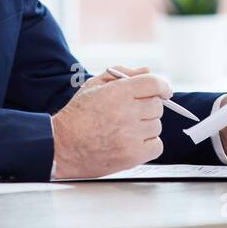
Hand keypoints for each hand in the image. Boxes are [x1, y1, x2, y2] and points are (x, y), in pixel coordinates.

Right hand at [51, 66, 169, 178]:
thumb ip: (122, 73)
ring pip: (156, 126)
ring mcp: (131, 136)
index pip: (155, 84)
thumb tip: (147, 71)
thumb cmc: (77, 115)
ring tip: (126, 129)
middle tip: (133, 112)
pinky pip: (157, 146)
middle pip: (157, 106)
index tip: (164, 91)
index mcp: (118, 92)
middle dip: (148, 107)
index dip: (163, 86)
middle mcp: (126, 113)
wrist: (62, 146)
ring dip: (146, 126)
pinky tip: (133, 142)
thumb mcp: (93, 85)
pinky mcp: (132, 156)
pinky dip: (149, 144)